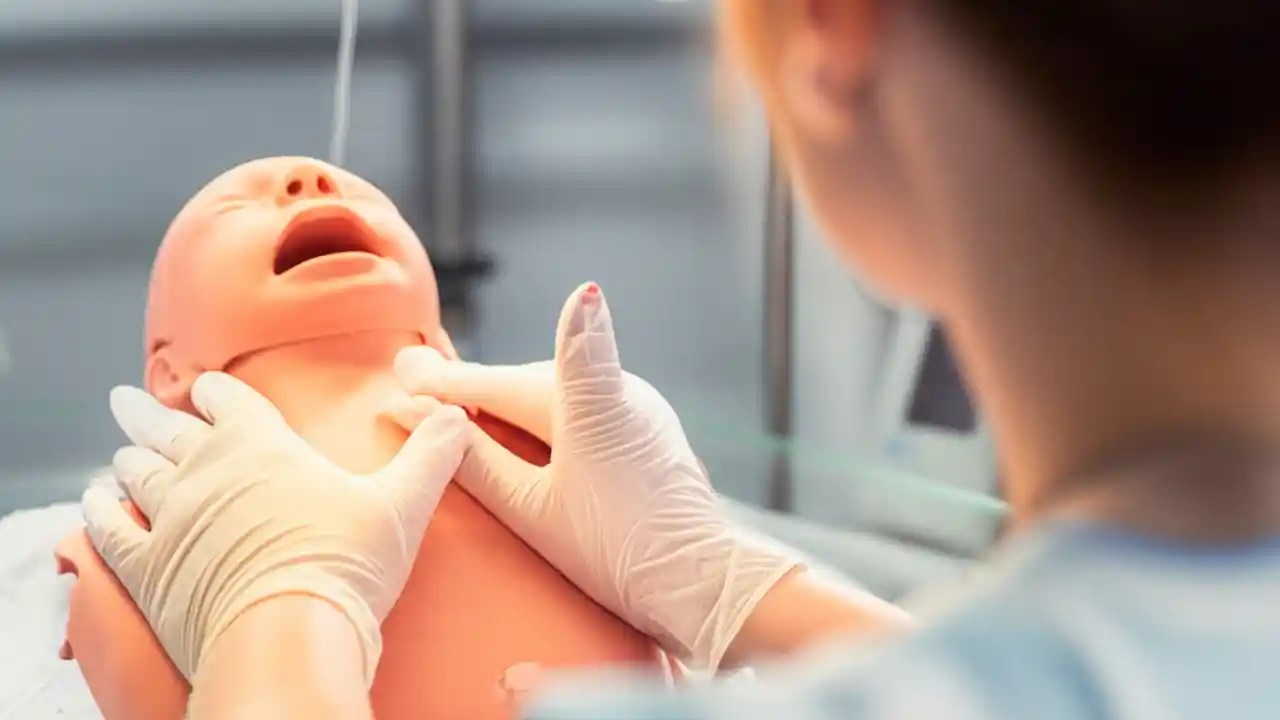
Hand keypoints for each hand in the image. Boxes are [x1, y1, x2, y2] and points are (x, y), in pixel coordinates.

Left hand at [81, 372, 468, 685]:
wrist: (290, 632)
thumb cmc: (348, 564)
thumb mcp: (403, 503)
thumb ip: (431, 453)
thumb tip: (455, 413)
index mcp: (262, 446)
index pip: (229, 401)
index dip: (217, 392)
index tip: (207, 388)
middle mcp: (207, 471)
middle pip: (169, 432)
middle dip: (150, 414)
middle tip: (126, 399)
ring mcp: (171, 518)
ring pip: (138, 476)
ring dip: (128, 460)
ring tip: (121, 450)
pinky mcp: (148, 568)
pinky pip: (110, 531)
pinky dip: (98, 513)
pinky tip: (93, 502)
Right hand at [389, 283, 801, 669]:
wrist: (701, 579)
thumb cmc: (614, 550)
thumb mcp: (531, 510)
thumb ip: (475, 454)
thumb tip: (421, 411)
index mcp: (586, 399)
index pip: (496, 383)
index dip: (445, 380)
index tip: (400, 369)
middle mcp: (617, 388)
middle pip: (523, 383)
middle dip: (469, 386)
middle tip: (413, 382)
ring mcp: (639, 407)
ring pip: (554, 393)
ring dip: (504, 400)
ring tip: (454, 404)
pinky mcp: (649, 429)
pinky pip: (581, 409)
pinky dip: (540, 417)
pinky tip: (516, 430)